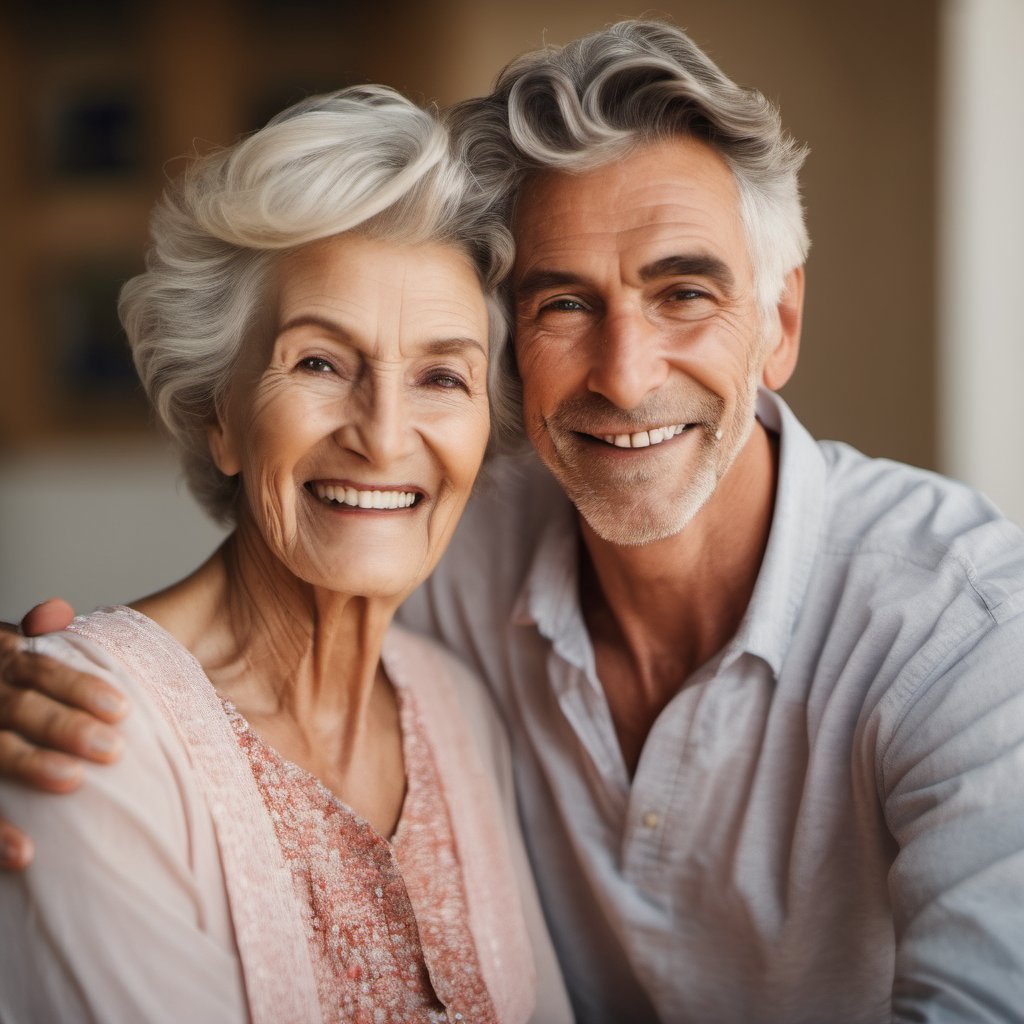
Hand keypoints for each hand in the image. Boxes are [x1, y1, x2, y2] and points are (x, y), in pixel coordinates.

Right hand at [0, 599, 129, 868]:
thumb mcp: (2, 654)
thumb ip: (33, 640)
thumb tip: (55, 611)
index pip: (35, 667)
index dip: (77, 685)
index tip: (123, 708)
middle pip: (15, 706)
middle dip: (63, 726)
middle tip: (114, 748)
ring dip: (28, 765)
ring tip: (74, 781)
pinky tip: (26, 852)